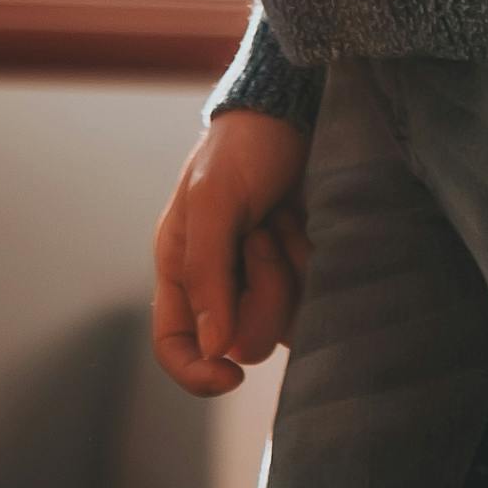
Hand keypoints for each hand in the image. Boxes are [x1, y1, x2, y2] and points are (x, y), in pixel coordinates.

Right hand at [151, 107, 312, 394]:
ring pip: (280, 325)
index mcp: (181, 270)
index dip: (195, 373)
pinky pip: (312, 302)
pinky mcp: (301, 270)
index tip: (230, 377)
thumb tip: (214, 347)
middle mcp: (221, 284)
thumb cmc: (242, 147)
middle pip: (239, 340)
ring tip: (283, 221)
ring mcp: (263, 279)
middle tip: (262, 232)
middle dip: (261, 289)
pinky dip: (311, 267)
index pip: (174, 345)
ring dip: (287, 273)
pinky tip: (305, 226)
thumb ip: (208, 271)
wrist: (296, 111)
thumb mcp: (213, 200)